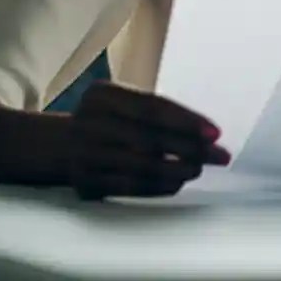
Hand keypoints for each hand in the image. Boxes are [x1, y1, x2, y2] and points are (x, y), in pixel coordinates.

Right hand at [67, 81, 229, 199]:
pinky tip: (177, 183)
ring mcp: (82, 154)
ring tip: (199, 169)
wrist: (58, 144)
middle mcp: (88, 121)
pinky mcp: (83, 182)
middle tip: (221, 156)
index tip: (216, 133)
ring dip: (178, 170)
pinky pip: (129, 186)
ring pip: (141, 165)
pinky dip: (158, 186)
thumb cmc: (110, 120)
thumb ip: (159, 114)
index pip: (152, 107)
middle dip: (192, 148)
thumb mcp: (124, 103)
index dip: (187, 121)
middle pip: (150, 137)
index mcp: (102, 94)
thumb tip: (207, 136)